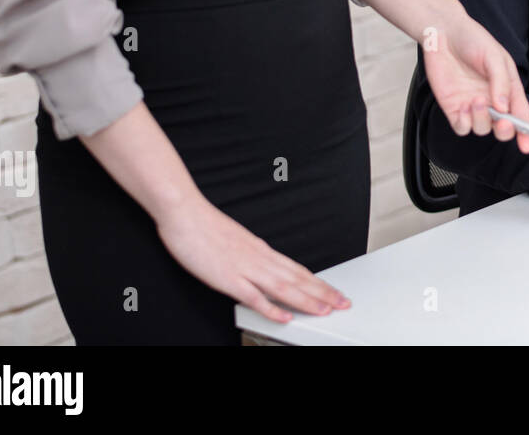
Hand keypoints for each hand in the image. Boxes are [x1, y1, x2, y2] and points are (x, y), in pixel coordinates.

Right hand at [156, 195, 349, 324]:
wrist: (184, 212)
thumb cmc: (205, 226)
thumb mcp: (236, 241)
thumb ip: (250, 256)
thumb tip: (263, 268)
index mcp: (261, 250)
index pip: (297, 269)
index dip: (318, 283)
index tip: (334, 292)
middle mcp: (259, 258)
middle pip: (297, 278)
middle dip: (322, 292)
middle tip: (343, 303)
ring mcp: (245, 268)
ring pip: (283, 287)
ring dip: (306, 300)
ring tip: (326, 310)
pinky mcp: (227, 277)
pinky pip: (253, 296)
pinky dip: (271, 308)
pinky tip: (285, 316)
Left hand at [422, 12, 528, 153]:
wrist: (443, 33)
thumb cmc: (473, 40)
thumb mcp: (495, 56)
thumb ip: (501, 82)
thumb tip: (504, 107)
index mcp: (508, 89)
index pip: (521, 115)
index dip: (527, 132)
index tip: (528, 145)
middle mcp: (492, 101)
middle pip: (504, 128)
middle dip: (506, 130)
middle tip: (503, 122)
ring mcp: (473, 106)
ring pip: (482, 129)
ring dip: (482, 119)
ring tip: (476, 100)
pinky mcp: (453, 108)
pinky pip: (461, 127)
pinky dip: (464, 123)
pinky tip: (463, 107)